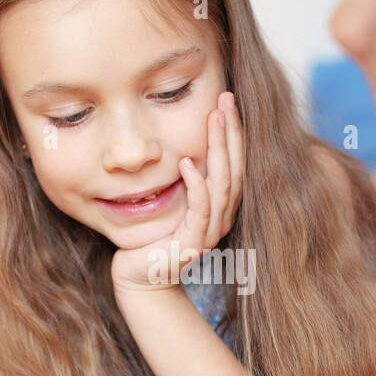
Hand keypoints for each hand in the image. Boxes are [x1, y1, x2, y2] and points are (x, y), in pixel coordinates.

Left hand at [110, 91, 244, 292]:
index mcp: (220, 205)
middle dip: (231, 131)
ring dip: (218, 149)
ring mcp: (209, 232)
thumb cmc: (152, 237)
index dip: (234, 131)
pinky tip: (185, 162)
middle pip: (234, 167)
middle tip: (226, 99)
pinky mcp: (192, 243)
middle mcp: (221, 217)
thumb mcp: (171, 199)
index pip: (234, 162)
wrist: (140, 277)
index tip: (227, 99)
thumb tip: (180, 140)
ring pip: (222, 184)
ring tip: (212, 119)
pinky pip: (201, 209)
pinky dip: (196, 184)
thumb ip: (183, 176)